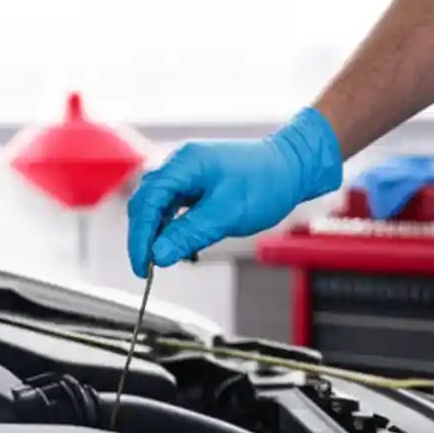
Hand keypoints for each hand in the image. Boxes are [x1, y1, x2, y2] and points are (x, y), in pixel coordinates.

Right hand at [125, 107, 342, 277]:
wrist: (293, 166)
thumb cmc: (267, 183)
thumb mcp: (227, 214)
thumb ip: (189, 234)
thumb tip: (158, 255)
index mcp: (184, 164)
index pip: (146, 203)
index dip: (140, 238)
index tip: (142, 266)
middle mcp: (179, 164)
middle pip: (145, 203)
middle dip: (143, 237)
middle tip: (146, 268)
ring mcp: (186, 172)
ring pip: (156, 205)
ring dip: (154, 233)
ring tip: (158, 259)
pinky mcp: (194, 182)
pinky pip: (171, 205)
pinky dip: (168, 226)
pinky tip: (173, 242)